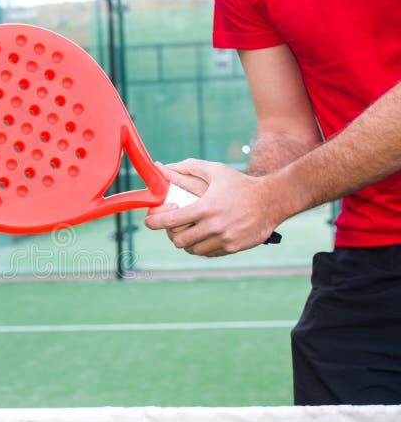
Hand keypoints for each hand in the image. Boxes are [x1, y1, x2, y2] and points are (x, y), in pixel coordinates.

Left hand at [144, 159, 282, 256]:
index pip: (170, 221)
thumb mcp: (215, 170)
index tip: (149, 221)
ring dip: (185, 241)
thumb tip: (162, 168)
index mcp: (205, 207)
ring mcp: (223, 239)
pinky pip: (207, 253)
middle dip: (170, 233)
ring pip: (191, 249)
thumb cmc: (240, 183)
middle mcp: (213, 226)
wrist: (272, 200)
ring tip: (187, 232)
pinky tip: (202, 237)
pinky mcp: (232, 248)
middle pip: (177, 239)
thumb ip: (189, 168)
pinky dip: (200, 247)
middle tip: (172, 226)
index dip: (154, 223)